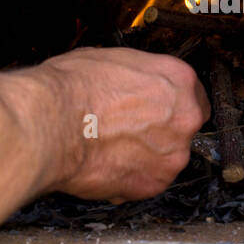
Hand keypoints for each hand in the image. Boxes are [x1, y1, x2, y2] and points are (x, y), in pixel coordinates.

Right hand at [19, 47, 210, 201]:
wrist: (50, 124)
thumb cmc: (72, 88)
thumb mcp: (109, 59)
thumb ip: (136, 77)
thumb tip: (132, 83)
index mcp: (178, 79)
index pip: (194, 95)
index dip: (172, 104)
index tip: (158, 109)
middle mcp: (185, 118)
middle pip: (182, 129)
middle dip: (159, 131)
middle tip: (127, 129)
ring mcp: (172, 155)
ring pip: (165, 158)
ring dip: (144, 156)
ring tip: (109, 148)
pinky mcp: (153, 184)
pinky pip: (146, 182)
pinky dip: (129, 178)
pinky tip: (104, 164)